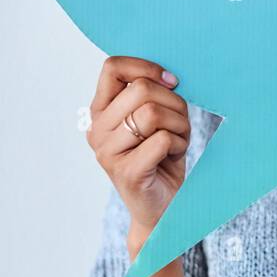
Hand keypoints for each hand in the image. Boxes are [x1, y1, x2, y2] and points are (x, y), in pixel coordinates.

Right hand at [86, 56, 188, 247]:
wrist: (162, 208)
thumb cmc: (161, 158)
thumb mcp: (155, 119)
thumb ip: (151, 94)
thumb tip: (168, 76)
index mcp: (100, 112)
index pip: (112, 67)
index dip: (146, 67)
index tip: (171, 82)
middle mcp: (97, 131)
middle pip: (141, 88)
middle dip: (173, 102)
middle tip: (179, 122)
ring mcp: (108, 153)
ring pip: (152, 113)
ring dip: (178, 124)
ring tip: (176, 140)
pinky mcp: (127, 172)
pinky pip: (161, 139)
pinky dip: (178, 144)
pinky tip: (173, 156)